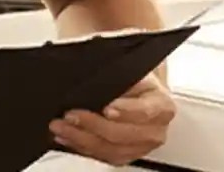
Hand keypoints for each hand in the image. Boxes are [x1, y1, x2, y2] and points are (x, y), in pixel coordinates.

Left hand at [48, 73, 175, 165]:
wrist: (138, 92)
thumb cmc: (135, 80)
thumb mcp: (130, 70)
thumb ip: (117, 73)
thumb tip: (94, 67)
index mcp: (162, 105)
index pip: (145, 110)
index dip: (126, 111)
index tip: (106, 107)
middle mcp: (155, 130)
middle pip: (123, 134)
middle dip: (93, 125)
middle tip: (71, 115)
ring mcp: (141, 147)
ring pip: (110, 149)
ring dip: (82, 139)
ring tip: (62, 127)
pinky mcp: (125, 155)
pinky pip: (103, 156)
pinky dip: (81, 147)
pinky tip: (67, 137)